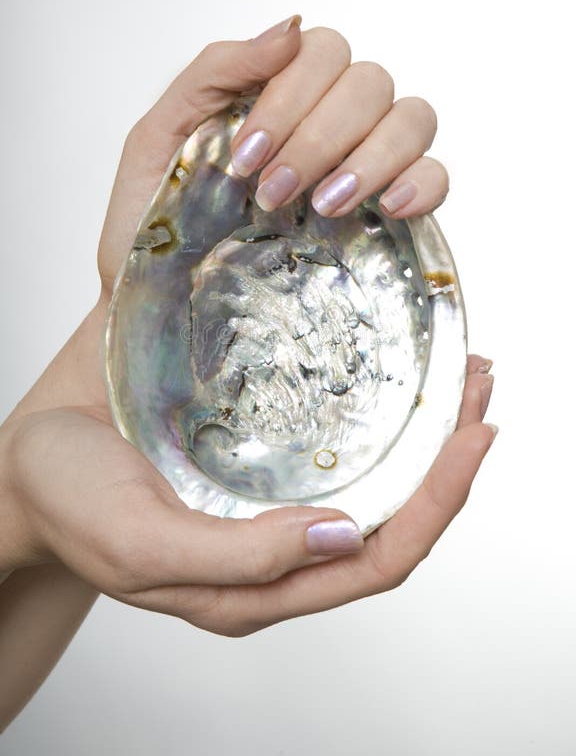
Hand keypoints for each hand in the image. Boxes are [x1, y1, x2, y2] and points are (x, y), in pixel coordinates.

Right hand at [2, 356, 494, 636]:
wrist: (25, 463)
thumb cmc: (72, 508)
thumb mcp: (143, 547)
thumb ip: (240, 560)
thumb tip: (345, 538)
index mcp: (258, 585)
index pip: (379, 561)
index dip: (438, 503)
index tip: (476, 435)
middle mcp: (276, 546)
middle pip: (391, 515)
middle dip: (446, 458)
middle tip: (478, 386)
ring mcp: (267, 499)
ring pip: (369, 476)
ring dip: (420, 429)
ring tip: (453, 372)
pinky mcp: (251, 457)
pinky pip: (330, 441)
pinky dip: (370, 408)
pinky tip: (381, 365)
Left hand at [97, 15, 445, 296]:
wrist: (162, 301)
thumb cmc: (155, 224)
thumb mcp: (161, 136)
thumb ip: (217, 71)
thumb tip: (290, 26)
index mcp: (280, 98)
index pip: (323, 52)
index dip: (292, 96)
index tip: (247, 155)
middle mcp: (329, 125)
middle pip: (369, 83)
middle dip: (321, 136)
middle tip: (274, 191)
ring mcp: (364, 169)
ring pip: (411, 119)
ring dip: (370, 156)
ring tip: (324, 206)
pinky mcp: (389, 220)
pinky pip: (438, 177)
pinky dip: (424, 182)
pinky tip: (390, 206)